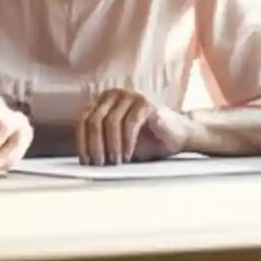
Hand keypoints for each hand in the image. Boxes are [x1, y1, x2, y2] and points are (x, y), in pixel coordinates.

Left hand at [76, 89, 192, 165]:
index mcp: (103, 103)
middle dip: (94, 145)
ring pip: (110, 121)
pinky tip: (127, 155)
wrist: (179, 135)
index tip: (85, 162)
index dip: (82, 143)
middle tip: (99, 165)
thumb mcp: (118, 144)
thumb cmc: (147, 141)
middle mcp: (114, 95)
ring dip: (111, 145)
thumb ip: (102, 145)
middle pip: (94, 120)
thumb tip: (85, 161)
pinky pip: (130, 123)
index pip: (83, 121)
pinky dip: (126, 142)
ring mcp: (130, 96)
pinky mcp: (146, 103)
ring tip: (114, 163)